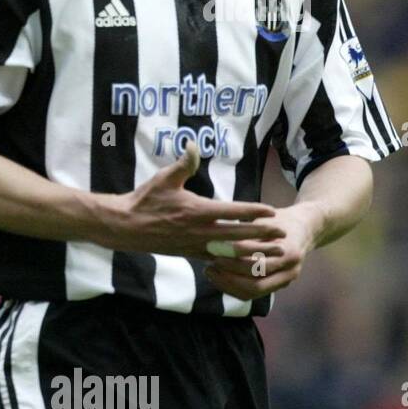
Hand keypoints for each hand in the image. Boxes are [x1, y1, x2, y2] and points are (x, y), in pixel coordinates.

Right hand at [94, 142, 284, 258]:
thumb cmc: (144, 200)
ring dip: (255, 252)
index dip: (255, 212)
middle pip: (239, 234)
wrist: (125, 227)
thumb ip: (184, 164)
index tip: (272, 211)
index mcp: (197, 211)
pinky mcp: (190, 254)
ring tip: (273, 253)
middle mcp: (200, 230)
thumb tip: (193, 144)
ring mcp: (196, 245)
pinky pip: (218, 260)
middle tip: (282, 234)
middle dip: (263, 234)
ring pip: (231, 252)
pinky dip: (235, 263)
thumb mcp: (164, 179)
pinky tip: (248, 264)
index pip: (234, 212)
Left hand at [203, 204, 321, 299]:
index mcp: (288, 253)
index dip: (233, 261)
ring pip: (253, 293)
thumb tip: (218, 243)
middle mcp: (289, 271)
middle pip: (255, 284)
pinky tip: (218, 278)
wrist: (303, 228)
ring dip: (228, 285)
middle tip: (210, 265)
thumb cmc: (278, 221)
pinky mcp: (276, 285)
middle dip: (229, 277)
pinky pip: (252, 293)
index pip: (258, 265)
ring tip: (210, 272)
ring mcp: (285, 281)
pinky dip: (233, 288)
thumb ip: (247, 235)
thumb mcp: (265, 222)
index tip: (214, 252)